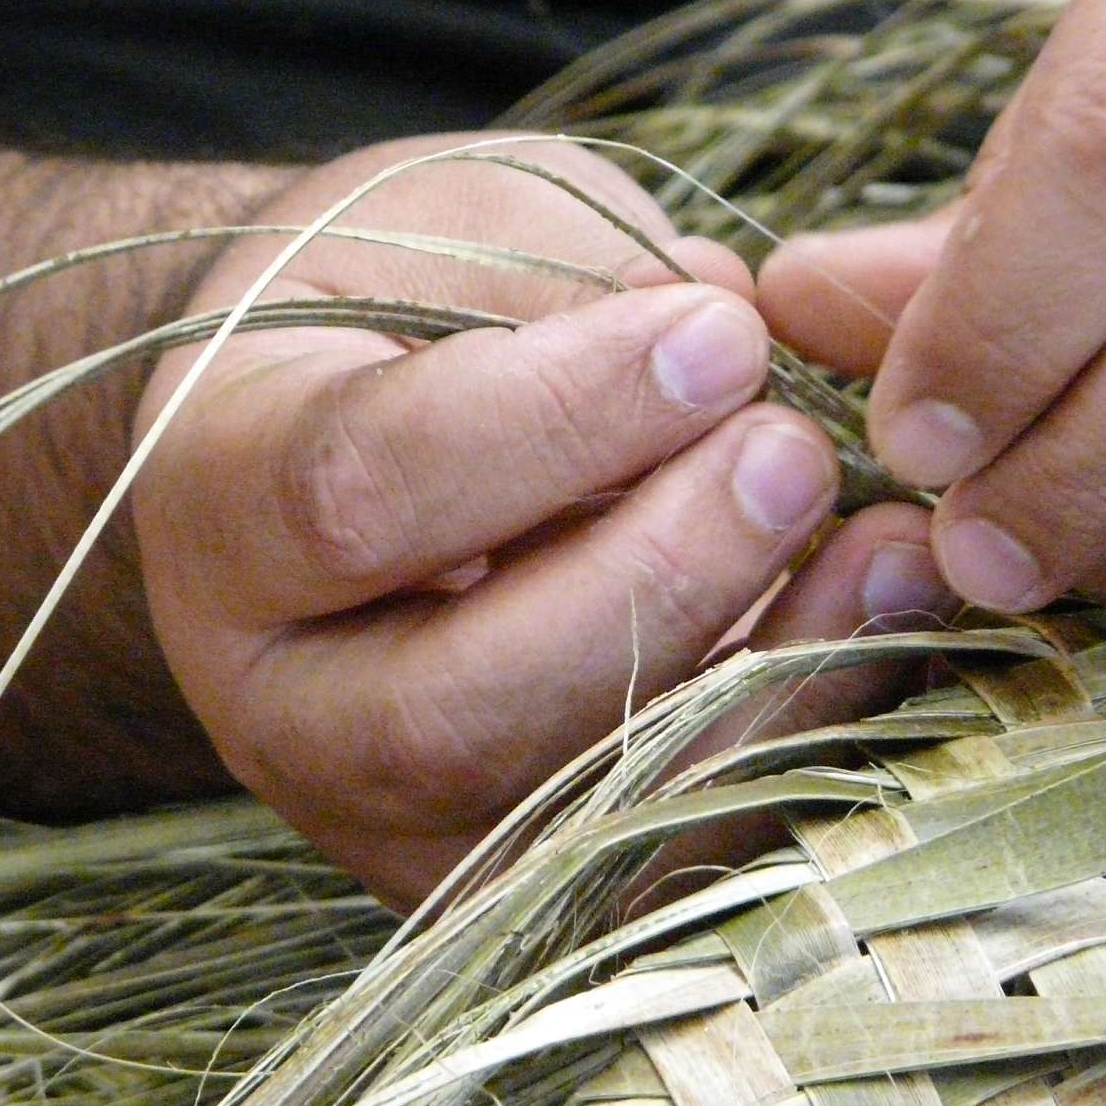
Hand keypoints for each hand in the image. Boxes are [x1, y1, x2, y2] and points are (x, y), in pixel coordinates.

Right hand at [132, 136, 951, 907]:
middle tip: (792, 454)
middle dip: (652, 585)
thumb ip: (560, 273)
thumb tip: (722, 345)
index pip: (358, 493)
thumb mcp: (443, 228)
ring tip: (886, 548)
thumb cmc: (390, 312)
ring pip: (567, 822)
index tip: (718, 335)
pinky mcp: (508, 877)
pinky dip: (786, 750)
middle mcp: (276, 704)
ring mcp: (384, 823)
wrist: (339, 453)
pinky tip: (878, 629)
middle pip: (449, 711)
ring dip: (754, 686)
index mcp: (218, 508)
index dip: (550, 423)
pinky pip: (657, 861)